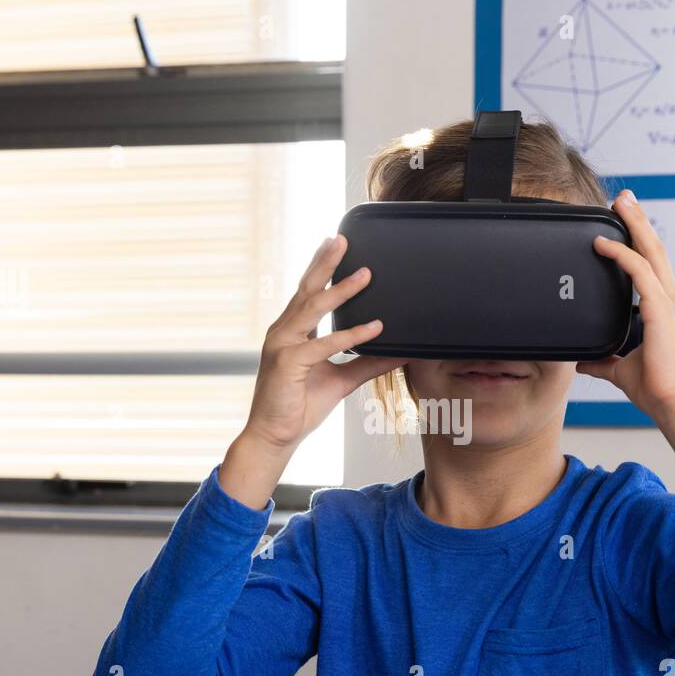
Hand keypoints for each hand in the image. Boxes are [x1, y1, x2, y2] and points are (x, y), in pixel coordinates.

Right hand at [219, 235, 402, 507]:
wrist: (276, 436)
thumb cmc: (299, 406)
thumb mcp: (342, 380)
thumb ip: (368, 363)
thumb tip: (398, 351)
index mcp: (293, 332)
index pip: (308, 293)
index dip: (322, 269)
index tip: (337, 246)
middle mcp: (284, 332)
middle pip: (306, 290)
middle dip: (325, 263)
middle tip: (342, 239)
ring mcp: (283, 345)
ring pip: (314, 310)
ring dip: (340, 291)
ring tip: (365, 274)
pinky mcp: (288, 363)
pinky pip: (323, 344)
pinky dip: (350, 334)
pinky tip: (373, 327)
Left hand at [578, 190, 674, 475]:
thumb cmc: (657, 388)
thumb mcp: (621, 368)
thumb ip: (602, 360)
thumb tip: (581, 360)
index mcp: (664, 310)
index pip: (651, 266)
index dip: (639, 241)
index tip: (624, 223)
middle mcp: (669, 300)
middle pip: (654, 248)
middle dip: (639, 220)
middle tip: (624, 198)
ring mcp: (668, 302)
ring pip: (650, 251)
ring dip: (634, 224)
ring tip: (619, 202)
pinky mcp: (661, 310)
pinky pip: (639, 272)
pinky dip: (620, 254)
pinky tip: (602, 244)